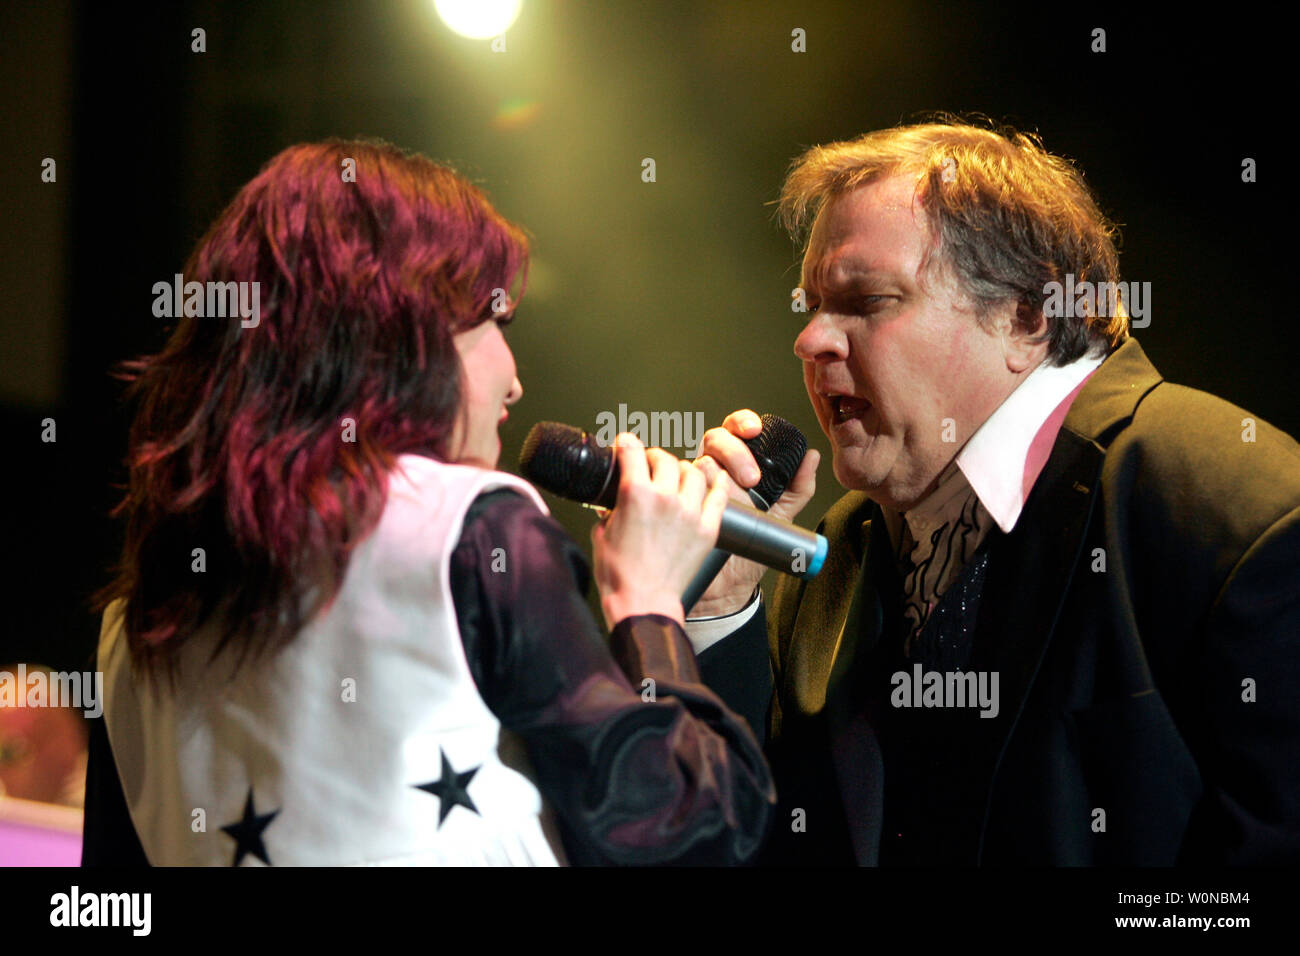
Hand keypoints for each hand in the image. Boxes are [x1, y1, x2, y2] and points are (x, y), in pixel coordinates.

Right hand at [592, 433, 730, 629]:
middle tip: (651, 465)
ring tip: (677, 478)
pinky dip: (716, 483)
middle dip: (654, 458)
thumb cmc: (621, 575)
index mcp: (635, 494)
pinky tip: (713, 481)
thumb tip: (611, 505)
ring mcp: (690, 512)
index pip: (633, 451)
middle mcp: (666, 498)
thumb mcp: (602, 534)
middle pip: (665, 459)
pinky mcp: (707, 529)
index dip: (627, 444)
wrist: (643, 603)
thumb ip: (609, 512)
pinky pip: (718, 495)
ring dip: (682, 471)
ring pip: (694, 472)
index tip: (626, 444)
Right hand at [689, 409, 819, 617]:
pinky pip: (683, 486)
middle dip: (734, 451)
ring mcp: (696, 486)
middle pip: (716, 439)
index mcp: (739, 464)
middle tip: (751, 477)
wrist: (730, 584)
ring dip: (717, 472)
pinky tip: (712, 503)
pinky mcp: (683, 504)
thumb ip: (798, 487)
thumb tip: (811, 456)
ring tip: (735, 496)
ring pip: (699, 460)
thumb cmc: (753, 547)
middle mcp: (716, 469)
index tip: (754, 430)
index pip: (737, 430)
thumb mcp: (782, 515)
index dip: (743, 423)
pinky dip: (696, 489)